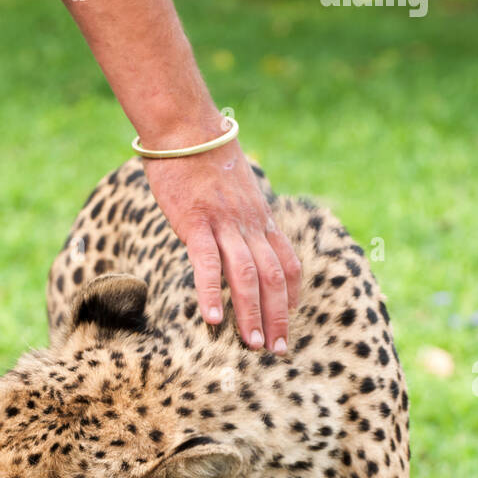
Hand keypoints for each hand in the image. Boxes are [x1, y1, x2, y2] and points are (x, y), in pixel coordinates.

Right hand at [141, 133, 300, 351]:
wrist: (185, 127)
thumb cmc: (204, 156)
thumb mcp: (234, 187)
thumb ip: (241, 214)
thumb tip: (238, 230)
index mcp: (260, 217)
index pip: (286, 261)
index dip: (291, 293)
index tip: (290, 317)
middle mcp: (250, 223)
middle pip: (273, 277)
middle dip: (277, 317)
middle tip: (277, 350)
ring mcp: (225, 224)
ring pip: (247, 276)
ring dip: (252, 314)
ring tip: (252, 345)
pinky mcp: (196, 223)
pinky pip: (208, 264)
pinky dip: (212, 293)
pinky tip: (211, 319)